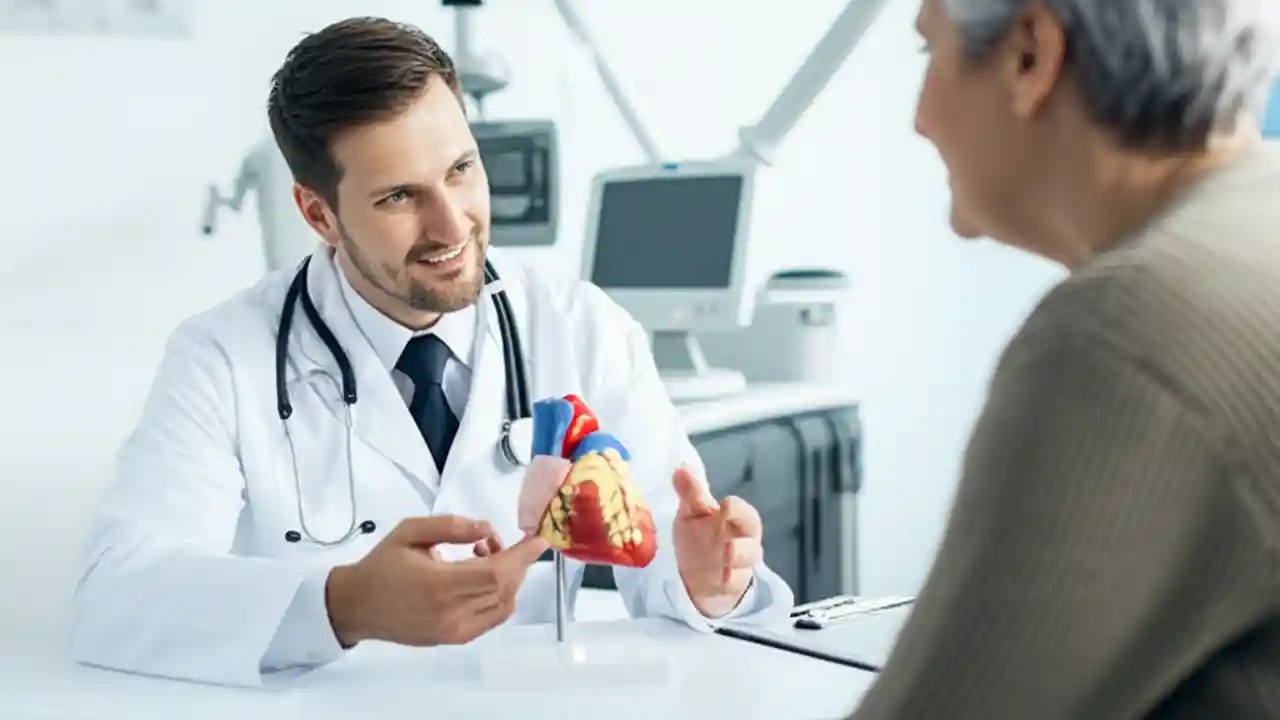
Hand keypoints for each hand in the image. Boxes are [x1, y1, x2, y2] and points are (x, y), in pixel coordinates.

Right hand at [325, 516, 548, 647]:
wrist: (357, 605)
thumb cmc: (382, 565)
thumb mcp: (410, 531)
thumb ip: (451, 526)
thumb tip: (488, 529)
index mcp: (439, 585)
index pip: (496, 573)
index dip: (522, 556)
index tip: (539, 540)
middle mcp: (451, 613)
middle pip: (504, 588)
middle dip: (515, 562)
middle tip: (498, 541)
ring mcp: (454, 631)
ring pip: (503, 605)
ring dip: (507, 578)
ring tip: (483, 555)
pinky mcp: (454, 639)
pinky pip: (492, 618)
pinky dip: (499, 596)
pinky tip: (480, 577)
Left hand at [671, 466, 762, 617]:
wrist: (695, 577)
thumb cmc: (698, 538)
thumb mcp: (691, 513)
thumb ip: (690, 492)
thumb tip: (681, 466)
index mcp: (735, 517)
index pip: (742, 509)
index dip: (734, 508)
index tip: (722, 505)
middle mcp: (744, 538)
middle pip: (753, 533)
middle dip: (743, 533)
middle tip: (729, 536)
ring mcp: (741, 563)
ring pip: (748, 558)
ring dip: (738, 555)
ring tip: (726, 554)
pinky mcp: (734, 585)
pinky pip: (736, 582)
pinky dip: (730, 580)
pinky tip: (722, 578)